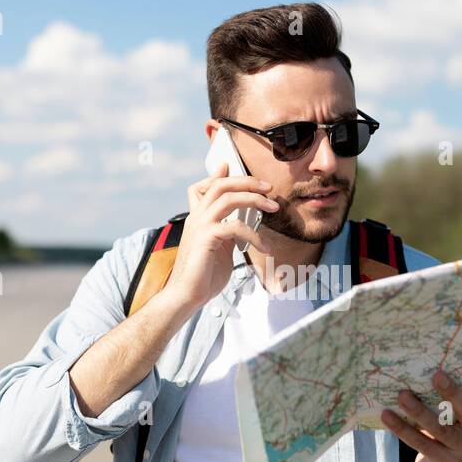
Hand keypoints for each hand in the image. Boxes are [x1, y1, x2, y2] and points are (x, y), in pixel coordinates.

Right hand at [163, 156, 277, 310]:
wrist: (187, 296)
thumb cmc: (204, 275)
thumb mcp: (219, 247)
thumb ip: (227, 231)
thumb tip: (238, 222)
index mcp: (198, 218)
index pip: (202, 187)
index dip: (217, 175)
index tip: (232, 166)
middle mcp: (196, 218)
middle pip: (220, 185)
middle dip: (246, 181)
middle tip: (268, 187)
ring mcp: (200, 226)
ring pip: (228, 198)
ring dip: (254, 199)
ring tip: (274, 207)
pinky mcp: (206, 238)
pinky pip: (235, 226)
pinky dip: (255, 235)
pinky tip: (266, 248)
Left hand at [381, 351, 461, 461]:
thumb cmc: (450, 431)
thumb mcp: (459, 416)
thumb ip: (454, 396)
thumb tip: (429, 363)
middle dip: (452, 392)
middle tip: (436, 375)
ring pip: (440, 428)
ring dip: (419, 410)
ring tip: (402, 395)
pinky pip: (420, 442)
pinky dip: (402, 428)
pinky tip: (387, 415)